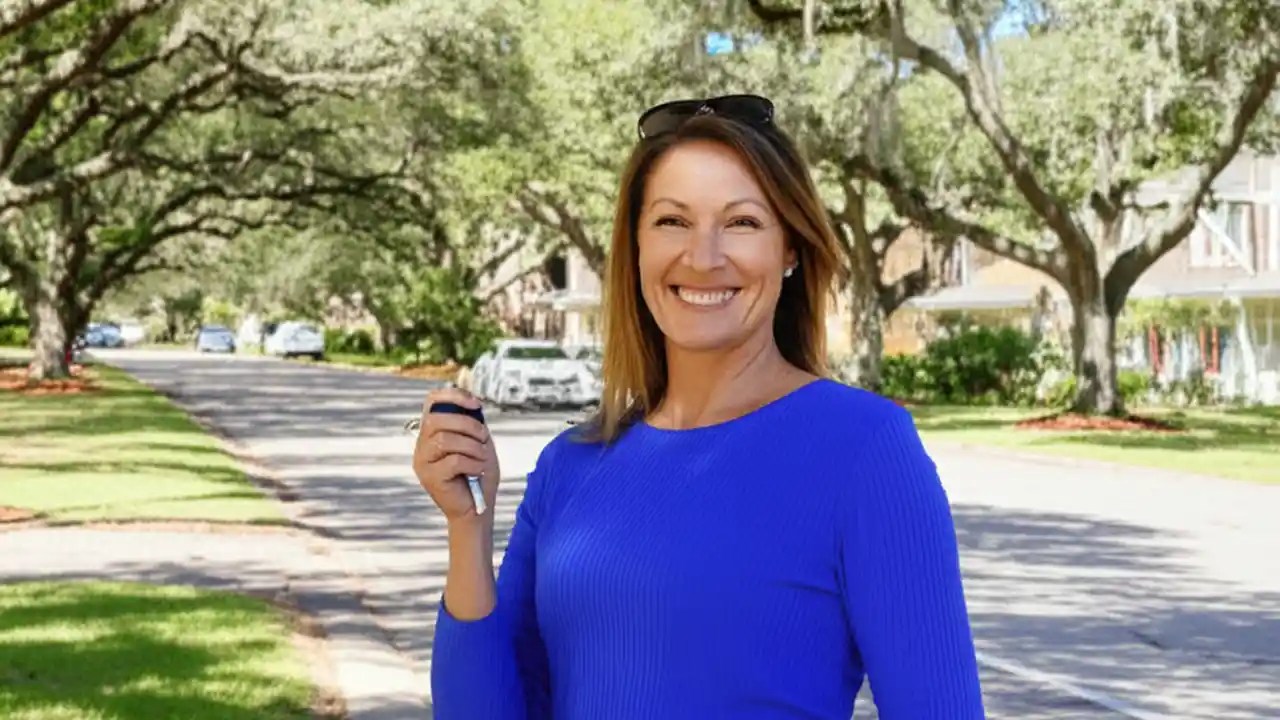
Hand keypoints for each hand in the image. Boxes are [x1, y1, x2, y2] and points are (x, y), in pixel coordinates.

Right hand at [412, 387, 499, 522]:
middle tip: (483, 439)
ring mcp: (423, 461)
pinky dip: (472, 463)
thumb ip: (472, 423)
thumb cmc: (478, 475)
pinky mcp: (429, 477)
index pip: (432, 402)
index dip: (453, 396)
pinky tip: (476, 471)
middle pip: (437, 419)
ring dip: (472, 446)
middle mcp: (422, 446)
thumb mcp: (478, 442)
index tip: (475, 404)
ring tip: (482, 458)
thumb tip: (472, 403)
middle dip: (468, 425)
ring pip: (445, 439)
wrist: (477, 509)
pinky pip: (453, 460)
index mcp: (432, 433)